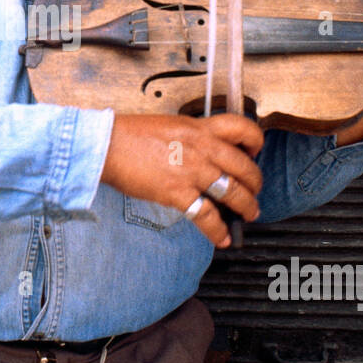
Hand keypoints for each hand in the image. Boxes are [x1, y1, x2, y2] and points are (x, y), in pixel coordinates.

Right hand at [101, 113, 262, 248]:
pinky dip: (217, 230)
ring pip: (233, 191)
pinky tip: (222, 238)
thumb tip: (204, 153)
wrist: (107, 145)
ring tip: (249, 213)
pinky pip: (207, 215)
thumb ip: (192, 137)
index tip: (255, 152)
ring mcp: (192, 171)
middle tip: (255, 190)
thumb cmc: (130, 135)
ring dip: (246, 206)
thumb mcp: (170, 125)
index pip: (241, 128)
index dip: (255, 141)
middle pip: (244, 166)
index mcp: (199, 127)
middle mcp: (202, 148)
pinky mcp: (177, 193)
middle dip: (255, 183)